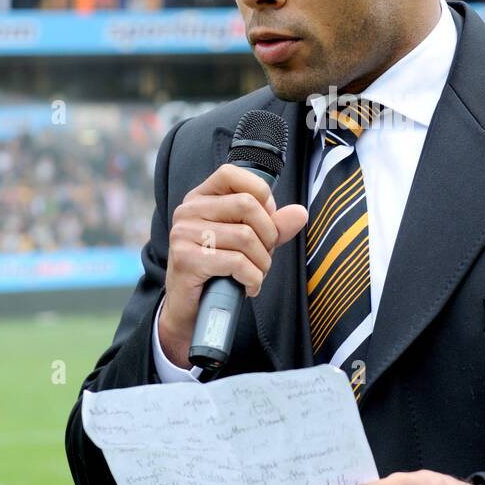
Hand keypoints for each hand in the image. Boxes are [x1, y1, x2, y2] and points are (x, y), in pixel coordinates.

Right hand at [159, 162, 307, 366]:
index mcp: (201, 198)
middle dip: (268, 235)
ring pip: (245, 237)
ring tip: (256, 274)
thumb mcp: (248, 243)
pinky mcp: (186, 259)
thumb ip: (273, 226)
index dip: (261, 194)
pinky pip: (236, 262)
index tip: (267, 219)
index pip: (233, 174)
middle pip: (246, 205)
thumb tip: (300, 213)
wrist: (190, 310)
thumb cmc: (219, 271)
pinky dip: (253, 278)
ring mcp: (184, 234)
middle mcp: (189, 211)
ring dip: (262, 262)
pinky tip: (249, 286)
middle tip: (265, 255)